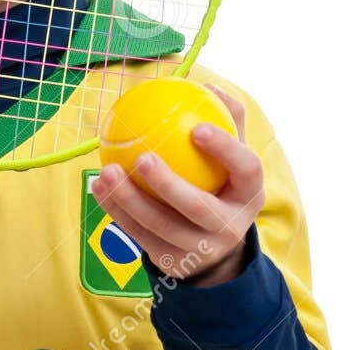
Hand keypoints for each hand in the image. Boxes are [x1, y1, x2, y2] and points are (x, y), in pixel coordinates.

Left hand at [91, 85, 264, 286]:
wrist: (215, 249)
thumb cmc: (222, 186)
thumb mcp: (233, 160)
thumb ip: (226, 121)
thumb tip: (206, 85)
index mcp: (250, 194)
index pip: (246, 169)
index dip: (224, 149)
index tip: (196, 128)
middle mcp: (230, 226)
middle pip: (198, 207)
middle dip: (169, 185)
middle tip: (141, 158)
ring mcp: (201, 250)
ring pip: (161, 226)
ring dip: (129, 200)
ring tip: (108, 172)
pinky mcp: (174, 264)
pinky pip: (140, 236)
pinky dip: (117, 211)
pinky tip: (99, 187)